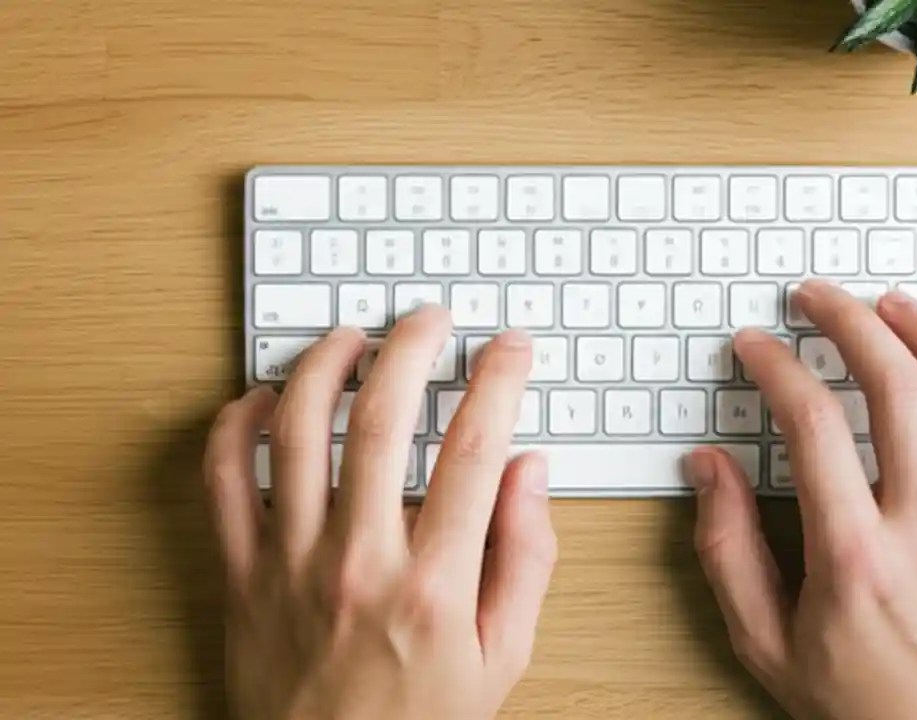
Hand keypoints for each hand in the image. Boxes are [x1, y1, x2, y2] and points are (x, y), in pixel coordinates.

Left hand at [203, 308, 555, 719]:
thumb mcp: (503, 656)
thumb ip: (524, 559)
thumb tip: (529, 474)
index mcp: (433, 584)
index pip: (473, 451)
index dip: (498, 382)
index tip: (510, 349)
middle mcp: (357, 562)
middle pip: (379, 421)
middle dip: (411, 348)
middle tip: (430, 318)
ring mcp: (289, 564)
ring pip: (295, 434)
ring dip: (324, 366)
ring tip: (351, 337)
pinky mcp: (239, 576)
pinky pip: (221, 482)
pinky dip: (235, 426)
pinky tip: (265, 397)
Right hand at [689, 281, 916, 719]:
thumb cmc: (859, 702)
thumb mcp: (764, 640)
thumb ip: (727, 550)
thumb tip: (706, 467)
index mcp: (853, 557)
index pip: (810, 426)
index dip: (775, 367)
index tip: (756, 346)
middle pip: (896, 391)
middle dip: (850, 323)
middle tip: (818, 297)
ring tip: (895, 306)